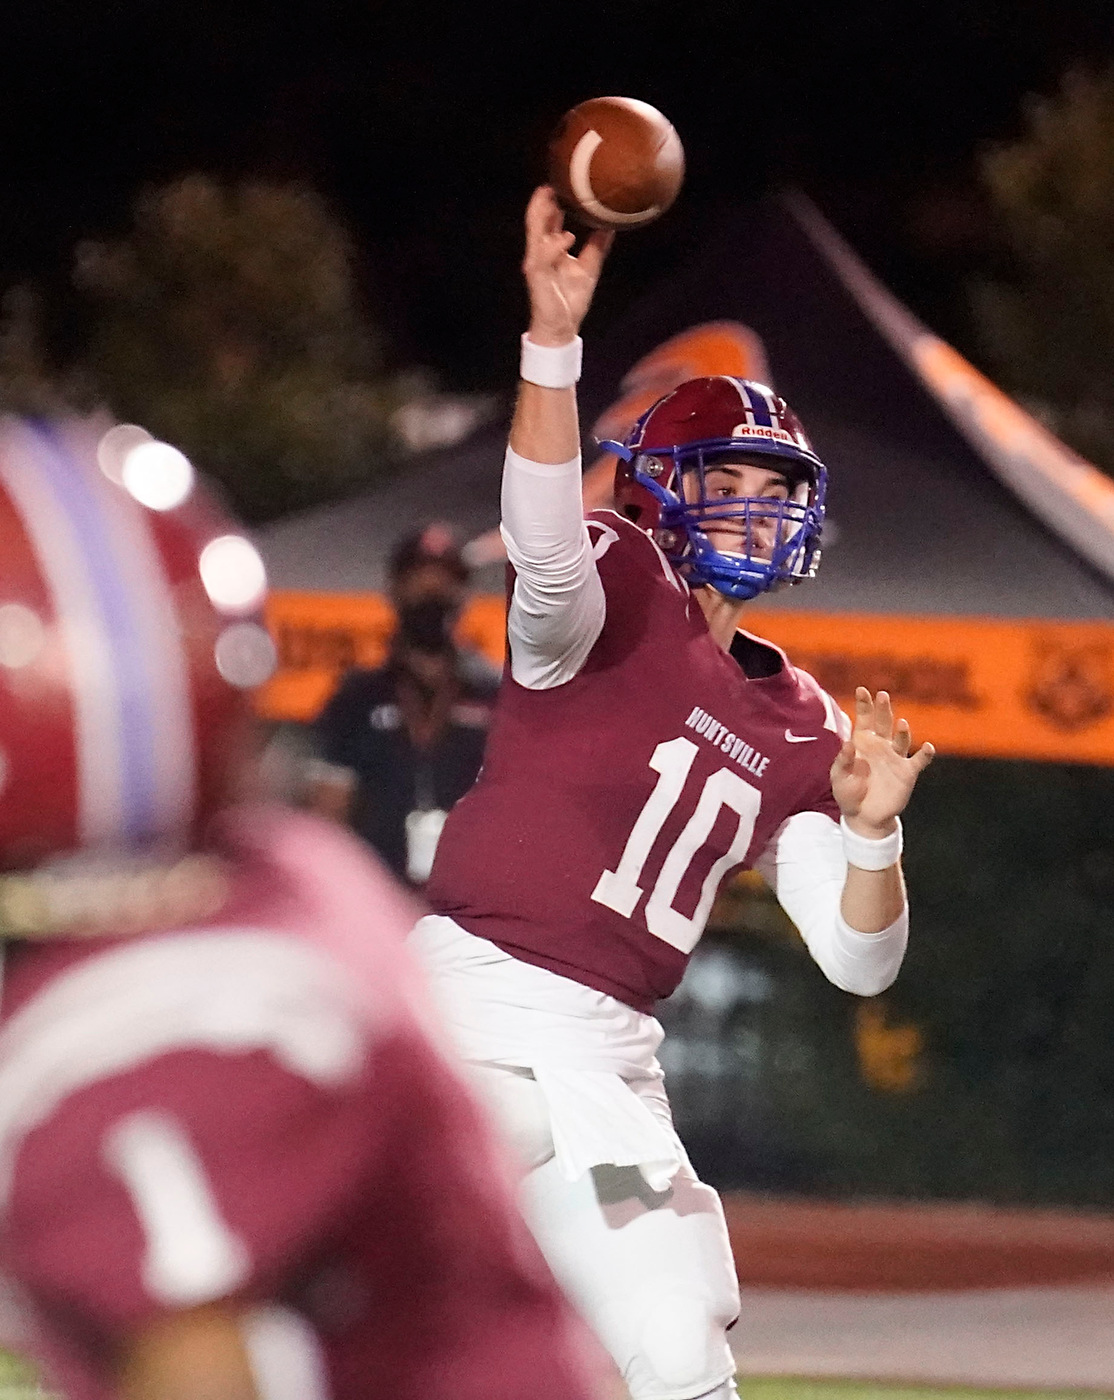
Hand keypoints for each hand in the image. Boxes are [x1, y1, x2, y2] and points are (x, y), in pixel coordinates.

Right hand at [522, 186, 612, 346]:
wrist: (562, 329)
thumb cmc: (570, 300)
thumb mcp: (589, 268)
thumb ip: (597, 246)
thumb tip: (610, 225)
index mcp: (550, 251)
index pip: (548, 221)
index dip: (551, 203)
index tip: (560, 183)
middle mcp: (540, 254)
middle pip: (537, 222)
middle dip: (541, 203)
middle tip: (551, 183)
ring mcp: (537, 265)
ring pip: (535, 235)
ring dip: (541, 216)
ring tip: (550, 198)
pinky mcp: (537, 278)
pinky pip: (543, 258)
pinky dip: (554, 246)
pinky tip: (566, 237)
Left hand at [831, 688, 934, 838]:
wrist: (864, 817)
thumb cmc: (848, 793)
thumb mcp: (839, 777)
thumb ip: (842, 761)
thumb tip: (848, 743)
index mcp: (862, 742)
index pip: (864, 719)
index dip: (864, 704)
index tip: (862, 690)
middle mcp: (880, 745)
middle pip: (883, 723)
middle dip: (883, 709)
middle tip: (882, 695)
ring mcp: (895, 758)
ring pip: (901, 739)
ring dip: (902, 731)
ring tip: (900, 723)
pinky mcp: (908, 772)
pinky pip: (919, 761)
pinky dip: (925, 754)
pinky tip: (927, 748)